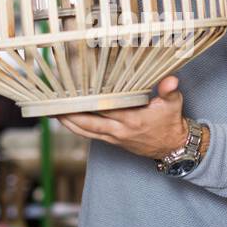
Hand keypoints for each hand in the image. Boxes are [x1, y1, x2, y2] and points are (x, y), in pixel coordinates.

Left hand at [57, 76, 185, 160]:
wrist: (171, 146)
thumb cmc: (170, 122)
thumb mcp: (173, 104)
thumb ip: (168, 91)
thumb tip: (170, 80)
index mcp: (133, 119)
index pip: (107, 109)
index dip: (91, 102)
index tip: (77, 92)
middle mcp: (121, 130)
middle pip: (90, 122)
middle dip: (71, 114)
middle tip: (54, 105)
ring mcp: (115, 137)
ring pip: (87, 131)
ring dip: (69, 123)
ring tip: (53, 113)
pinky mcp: (113, 141)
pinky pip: (91, 135)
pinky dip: (77, 129)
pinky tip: (66, 121)